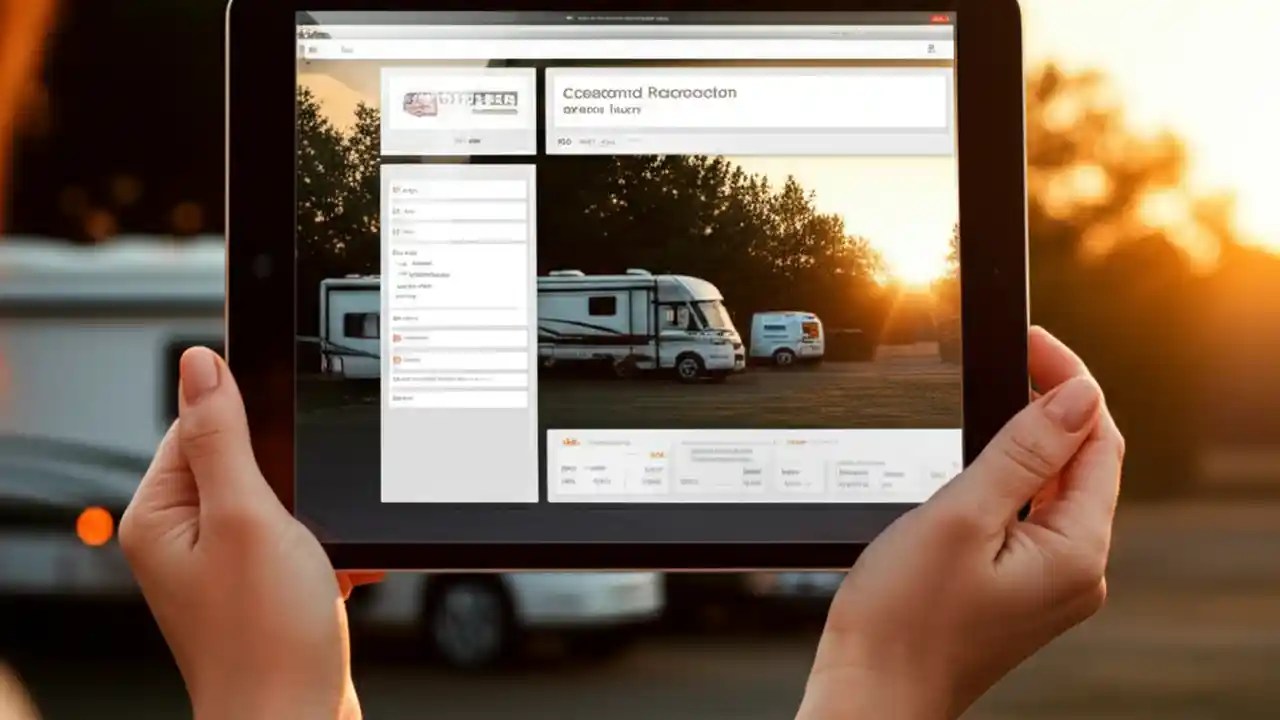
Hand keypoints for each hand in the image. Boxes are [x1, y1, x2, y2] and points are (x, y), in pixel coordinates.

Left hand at [120, 348, 382, 719]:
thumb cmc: (264, 640)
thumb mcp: (247, 518)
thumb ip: (223, 436)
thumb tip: (199, 363)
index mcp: (162, 514)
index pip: (200, 425)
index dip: (255, 421)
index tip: (295, 436)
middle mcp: (186, 538)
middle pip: (249, 461)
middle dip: (299, 478)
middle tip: (312, 513)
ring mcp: (226, 566)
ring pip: (286, 503)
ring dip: (321, 518)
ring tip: (325, 554)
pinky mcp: (264, 589)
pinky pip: (303, 542)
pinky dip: (331, 551)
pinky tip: (339, 575)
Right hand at [798, 327, 1123, 719]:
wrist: (871, 693)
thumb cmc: (902, 620)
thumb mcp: (960, 516)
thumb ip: (1023, 452)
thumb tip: (1076, 397)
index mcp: (1075, 553)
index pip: (1097, 440)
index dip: (1069, 382)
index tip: (1032, 342)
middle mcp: (1076, 571)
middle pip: (1083, 463)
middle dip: (1051, 407)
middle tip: (1010, 359)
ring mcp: (1050, 584)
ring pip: (1054, 490)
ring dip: (1026, 444)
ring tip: (988, 404)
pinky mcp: (1019, 591)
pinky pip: (1030, 520)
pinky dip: (1009, 483)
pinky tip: (976, 471)